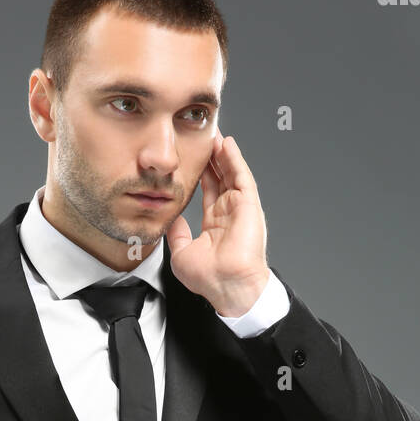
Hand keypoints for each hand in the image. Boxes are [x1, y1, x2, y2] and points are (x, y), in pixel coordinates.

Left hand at [165, 130, 270, 315]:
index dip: (202, 172)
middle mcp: (230, 213)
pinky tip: (226, 144)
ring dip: (223, 154)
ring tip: (213, 134)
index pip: (209, 191)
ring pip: (231, 173)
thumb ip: (176, 233)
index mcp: (216, 224)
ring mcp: (240, 208)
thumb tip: (170, 217)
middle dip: (212, 157)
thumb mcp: (181, 253)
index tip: (192, 157)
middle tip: (204, 137)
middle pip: (221, 177)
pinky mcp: (248, 205)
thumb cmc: (209, 278)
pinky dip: (234, 159)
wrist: (229, 286)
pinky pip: (241, 176)